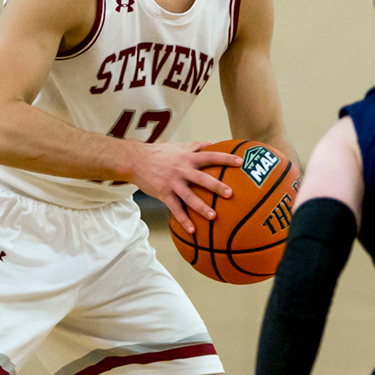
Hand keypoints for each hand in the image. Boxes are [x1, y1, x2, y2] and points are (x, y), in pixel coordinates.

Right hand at [129, 141, 243, 234]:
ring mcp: (173, 183)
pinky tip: (193, 231)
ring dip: (202, 207)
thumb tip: (211, 143)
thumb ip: (195, 146)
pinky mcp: (164, 194)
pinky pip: (175, 209)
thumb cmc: (158, 153)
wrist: (135, 160)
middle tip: (230, 194)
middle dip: (216, 186)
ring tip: (214, 217)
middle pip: (202, 178)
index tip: (240, 162)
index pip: (210, 156)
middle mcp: (182, 170)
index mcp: (188, 158)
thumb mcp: (177, 146)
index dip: (225, 159)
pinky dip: (184, 220)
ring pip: (189, 197)